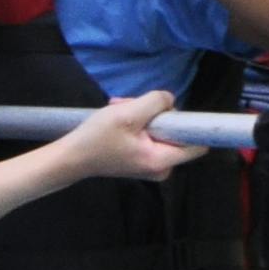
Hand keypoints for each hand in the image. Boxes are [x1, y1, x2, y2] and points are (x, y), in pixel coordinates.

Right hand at [60, 92, 184, 182]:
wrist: (71, 158)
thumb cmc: (97, 138)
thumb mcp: (128, 113)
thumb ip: (155, 103)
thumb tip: (170, 101)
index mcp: (161, 161)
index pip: (197, 144)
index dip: (189, 124)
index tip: (170, 111)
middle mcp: (161, 168)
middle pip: (175, 132)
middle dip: (154, 114)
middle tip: (130, 106)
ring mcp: (151, 166)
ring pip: (160, 131)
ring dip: (141, 116)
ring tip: (119, 109)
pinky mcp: (142, 161)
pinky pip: (150, 137)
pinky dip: (136, 124)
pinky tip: (118, 118)